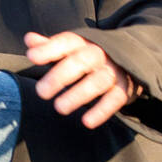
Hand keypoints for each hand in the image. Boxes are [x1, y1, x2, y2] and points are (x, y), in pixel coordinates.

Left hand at [24, 30, 139, 128]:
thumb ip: (50, 46)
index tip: (32, 56)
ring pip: (98, 81)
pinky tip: (87, 122)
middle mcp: (99, 53)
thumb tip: (29, 40)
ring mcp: (113, 70)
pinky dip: (102, 111)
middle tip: (41, 92)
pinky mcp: (124, 87)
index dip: (49, 49)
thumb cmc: (90, 55)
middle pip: (80, 61)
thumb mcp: (72, 48)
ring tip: (59, 108)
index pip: (66, 42)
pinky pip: (115, 98)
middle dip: (60, 76)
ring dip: (78, 95)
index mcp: (83, 42)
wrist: (133, 55)